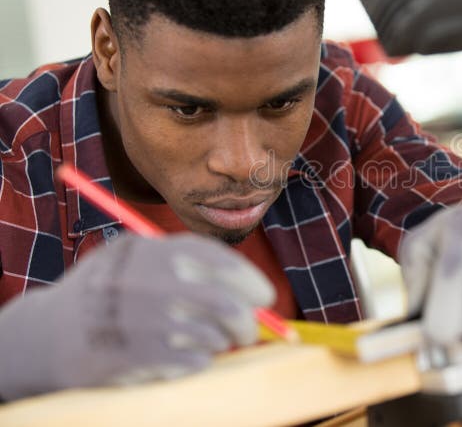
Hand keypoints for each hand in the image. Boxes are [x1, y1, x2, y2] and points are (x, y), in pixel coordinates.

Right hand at [0, 233, 273, 399]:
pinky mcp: (123, 356)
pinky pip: (185, 361)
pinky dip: (198, 360)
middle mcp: (136, 280)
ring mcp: (128, 319)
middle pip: (217, 300)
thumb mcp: (141, 262)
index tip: (265, 296)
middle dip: (245, 320)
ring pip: (206, 334)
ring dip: (219, 342)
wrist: (46, 334)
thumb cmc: (114, 294)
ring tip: (214, 343)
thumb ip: (190, 268)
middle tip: (250, 332)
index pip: (210, 256)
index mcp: (142, 249)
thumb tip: (255, 293)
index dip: (246, 277)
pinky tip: (190, 357)